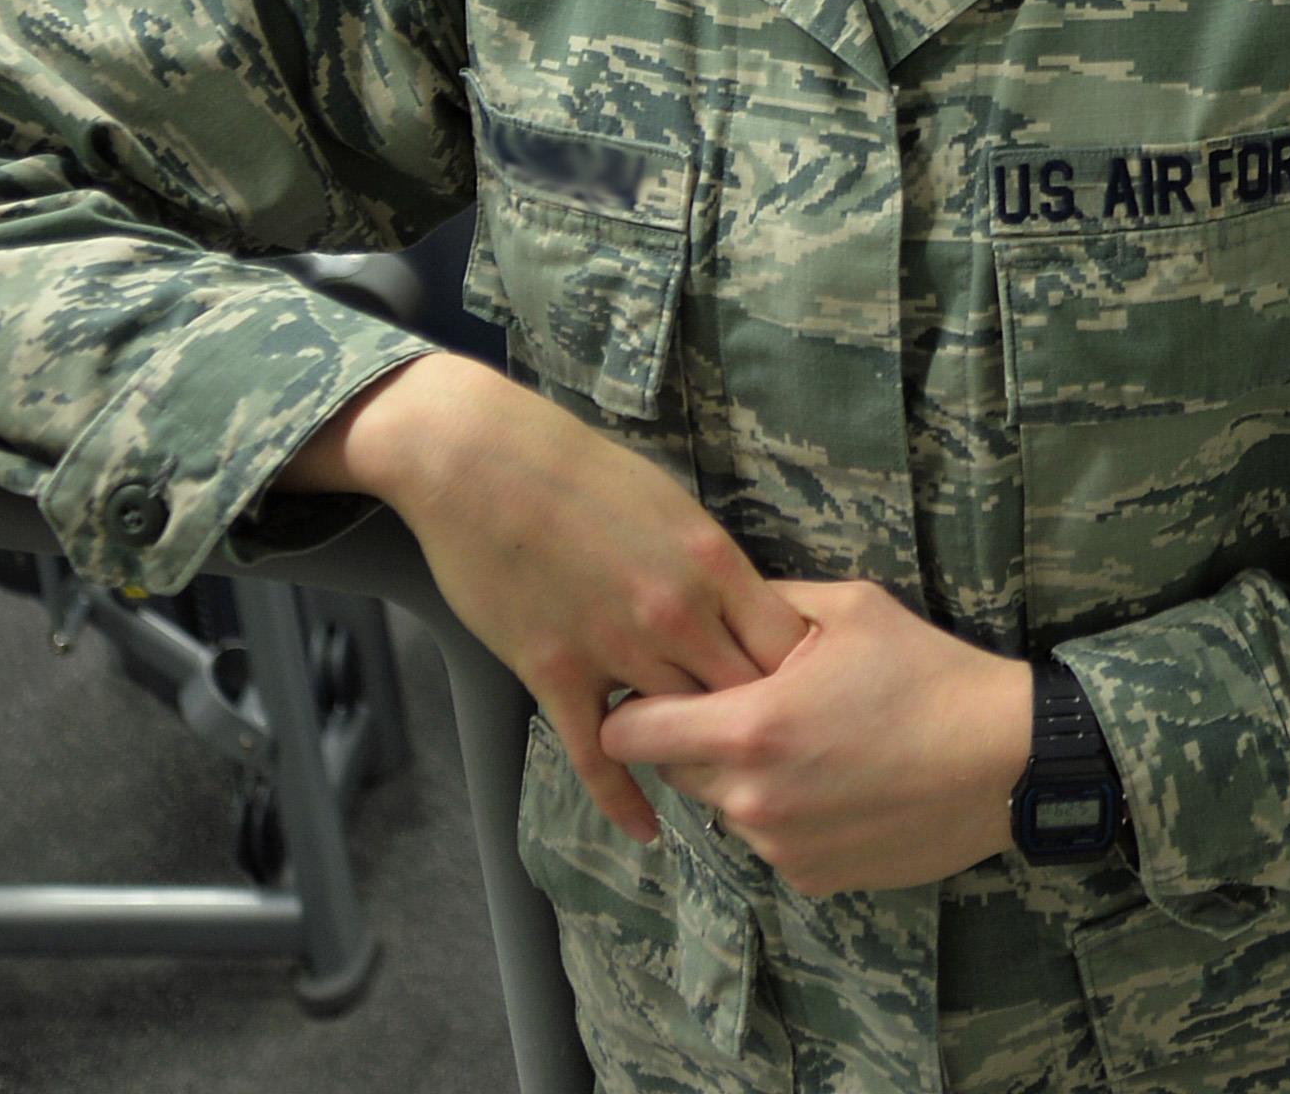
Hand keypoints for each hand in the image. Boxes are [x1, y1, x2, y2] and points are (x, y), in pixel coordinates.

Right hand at [285, 352, 801, 840]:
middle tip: (777, 762)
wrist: (478, 461)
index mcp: (713, 563)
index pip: (787, 647)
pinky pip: (600, 755)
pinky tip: (648, 827)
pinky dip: (626, 799)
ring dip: (700, 760)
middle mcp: (676, 613)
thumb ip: (711, 563)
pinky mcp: (555, 673)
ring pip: (681, 731)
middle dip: (764, 733)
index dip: (804, 684)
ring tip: (722, 789)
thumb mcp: (671, 504)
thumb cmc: (577, 470)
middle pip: (746, 699)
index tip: (811, 706)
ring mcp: (615, 648)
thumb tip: (745, 605)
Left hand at [594, 579, 1035, 898]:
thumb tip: (711, 602)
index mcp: (748, 728)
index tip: (664, 689)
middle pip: (673, 771)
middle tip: (757, 707)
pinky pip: (770, 841)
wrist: (1006, 760)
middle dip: (696, 738)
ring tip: (813, 746)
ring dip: (744, 779)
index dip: (635, 708)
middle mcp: (751, 799)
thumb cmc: (929, 675)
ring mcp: (779, 847)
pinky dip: (787, 815)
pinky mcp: (811, 878)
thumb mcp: (849, 609)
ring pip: (723, 807)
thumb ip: (766, 602)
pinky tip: (839, 784)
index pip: (628, 733)